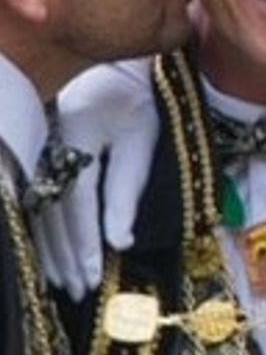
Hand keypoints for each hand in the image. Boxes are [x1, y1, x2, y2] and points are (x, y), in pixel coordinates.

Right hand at [32, 59, 157, 299]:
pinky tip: (48, 251)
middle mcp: (46, 143)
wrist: (114, 64)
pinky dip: (42, 228)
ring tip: (64, 281)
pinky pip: (35, 196)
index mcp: (74, 137)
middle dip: (66, 256)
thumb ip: (127, 188)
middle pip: (52, 213)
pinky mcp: (34, 149)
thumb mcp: (140, 138)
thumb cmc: (134, 100)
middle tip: (79, 290)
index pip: (77, 205)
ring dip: (51, 248)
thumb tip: (119, 240)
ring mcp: (35, 146)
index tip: (94, 276)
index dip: (85, 245)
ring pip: (38, 208)